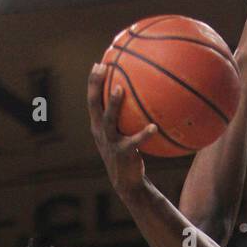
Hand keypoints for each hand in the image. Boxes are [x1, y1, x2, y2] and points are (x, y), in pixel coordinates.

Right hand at [88, 65, 155, 195]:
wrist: (126, 182)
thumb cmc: (126, 154)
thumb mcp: (121, 135)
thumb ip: (124, 118)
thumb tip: (139, 98)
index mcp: (98, 126)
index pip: (92, 100)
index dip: (93, 82)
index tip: (98, 64)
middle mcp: (101, 132)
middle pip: (94, 105)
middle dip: (96, 85)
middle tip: (103, 68)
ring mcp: (110, 142)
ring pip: (109, 120)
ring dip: (114, 104)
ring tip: (121, 88)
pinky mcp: (123, 153)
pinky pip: (135, 141)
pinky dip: (144, 134)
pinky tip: (154, 127)